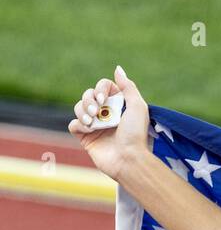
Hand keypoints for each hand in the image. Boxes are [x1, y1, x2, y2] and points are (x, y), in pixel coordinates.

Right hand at [67, 65, 149, 180]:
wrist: (128, 160)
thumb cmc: (135, 135)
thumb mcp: (138, 107)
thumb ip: (128, 87)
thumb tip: (117, 69)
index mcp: (119, 105)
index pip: (104, 86)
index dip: (101, 88)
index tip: (104, 98)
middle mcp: (107, 114)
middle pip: (88, 95)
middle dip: (89, 100)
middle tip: (96, 111)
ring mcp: (96, 126)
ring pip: (78, 108)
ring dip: (82, 111)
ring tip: (91, 122)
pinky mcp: (86, 138)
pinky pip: (74, 125)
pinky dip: (79, 125)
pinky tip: (88, 130)